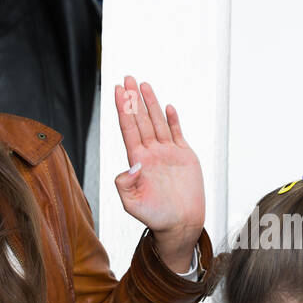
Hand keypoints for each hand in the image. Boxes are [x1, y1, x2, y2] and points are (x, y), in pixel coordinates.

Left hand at [113, 75, 206, 265]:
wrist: (180, 224)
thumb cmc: (155, 217)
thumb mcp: (132, 205)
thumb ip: (126, 185)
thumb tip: (131, 164)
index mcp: (136, 161)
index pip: (128, 129)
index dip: (123, 109)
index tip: (118, 91)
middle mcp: (150, 153)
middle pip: (140, 120)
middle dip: (133, 99)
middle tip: (127, 78)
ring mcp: (167, 153)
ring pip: (157, 122)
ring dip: (151, 103)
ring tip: (144, 85)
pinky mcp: (184, 156)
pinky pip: (177, 133)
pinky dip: (173, 120)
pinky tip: (167, 107)